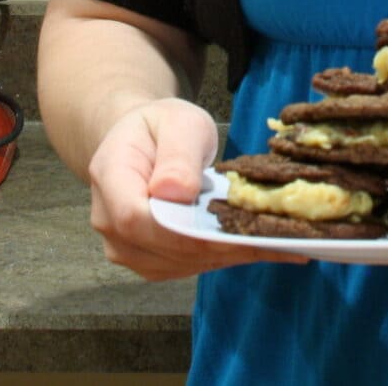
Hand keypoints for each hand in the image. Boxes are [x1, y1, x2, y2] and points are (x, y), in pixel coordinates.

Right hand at [87, 97, 307, 279]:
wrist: (144, 142)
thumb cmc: (162, 126)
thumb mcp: (178, 122)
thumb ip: (177, 155)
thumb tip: (174, 193)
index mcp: (109, 176)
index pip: (136, 217)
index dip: (183, 230)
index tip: (232, 227)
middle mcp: (108, 221)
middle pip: (162, 247)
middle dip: (219, 245)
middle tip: (274, 238)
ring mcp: (126, 246)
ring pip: (178, 263)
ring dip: (228, 255)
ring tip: (279, 244)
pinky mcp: (149, 259)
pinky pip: (186, 265)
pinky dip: (224, 257)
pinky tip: (260, 246)